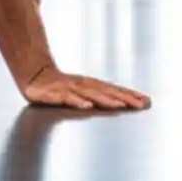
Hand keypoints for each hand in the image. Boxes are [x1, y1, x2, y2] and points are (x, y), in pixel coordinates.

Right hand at [22, 66, 150, 110]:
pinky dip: (77, 101)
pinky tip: (87, 106)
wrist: (34, 74)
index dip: (130, 95)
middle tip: (140, 105)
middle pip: (107, 92)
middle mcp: (83, 84)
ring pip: (90, 94)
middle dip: (124, 98)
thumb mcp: (82, 89)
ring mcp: (69, 88)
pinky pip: (67, 98)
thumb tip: (121, 102)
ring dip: (106, 99)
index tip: (147, 101)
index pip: (114, 89)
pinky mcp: (54, 94)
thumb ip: (99, 95)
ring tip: (119, 105)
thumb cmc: (61, 85)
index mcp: (91, 84)